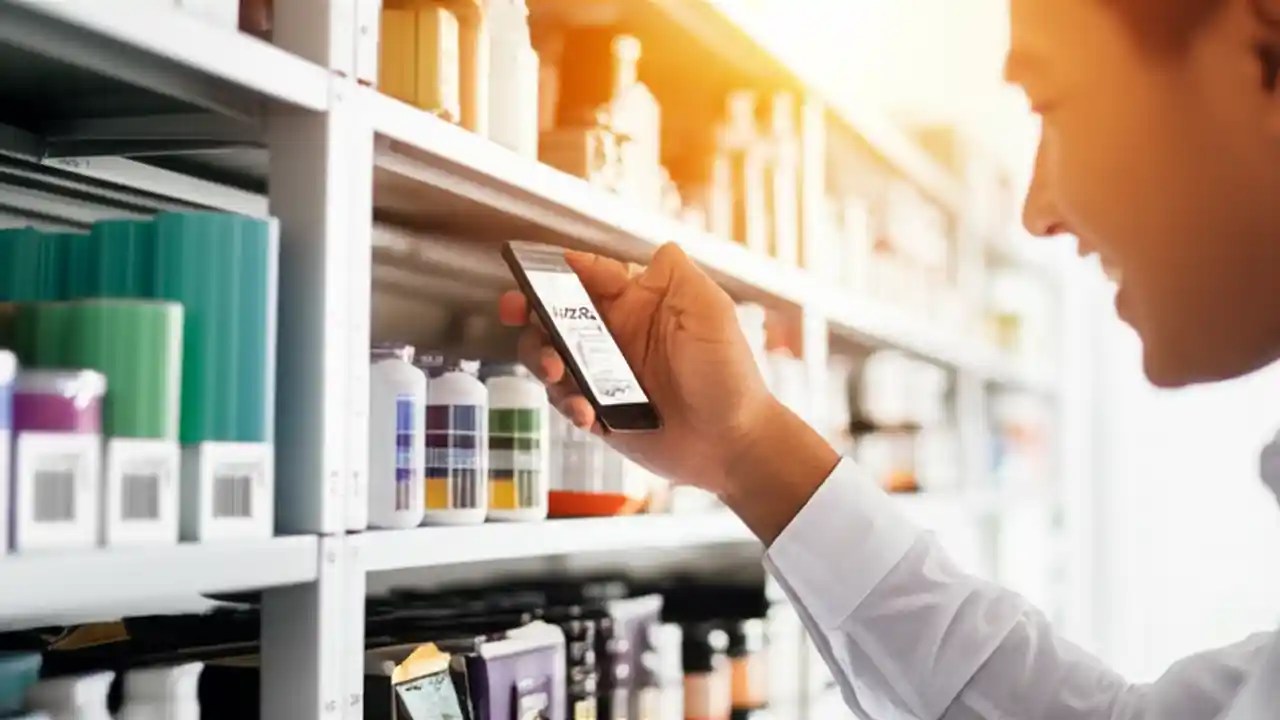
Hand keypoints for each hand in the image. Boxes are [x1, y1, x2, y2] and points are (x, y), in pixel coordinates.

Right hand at [499, 243, 774, 494]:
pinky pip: (564, 399)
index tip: (532, 268)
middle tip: (516, 311)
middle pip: (554, 313)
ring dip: (542, 360)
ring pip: (550, 356)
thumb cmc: (728, 375)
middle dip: (529, 310)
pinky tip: (586, 413)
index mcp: (638, 304)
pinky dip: (565, 403)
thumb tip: (657, 247)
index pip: (588, 276)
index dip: (557, 268)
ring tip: (558, 374)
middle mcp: (615, 335)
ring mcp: (604, 374)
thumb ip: (677, 274)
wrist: (732, 443)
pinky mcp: (599, 410)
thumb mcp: (710, 311)